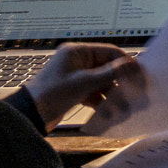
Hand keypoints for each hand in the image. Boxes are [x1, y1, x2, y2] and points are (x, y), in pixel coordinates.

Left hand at [23, 43, 145, 127]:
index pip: (109, 52)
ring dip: (112, 93)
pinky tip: (109, 110)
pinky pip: (93, 92)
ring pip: (101, 82)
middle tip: (134, 89)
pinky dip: (102, 100)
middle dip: (119, 80)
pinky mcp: (73, 91)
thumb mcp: (85, 82)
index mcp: (77, 52)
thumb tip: (133, 64)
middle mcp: (77, 62)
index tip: (139, 72)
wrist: (29, 116)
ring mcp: (75, 77)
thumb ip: (111, 73)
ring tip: (123, 104)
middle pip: (106, 67)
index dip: (125, 62)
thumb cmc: (52, 94)